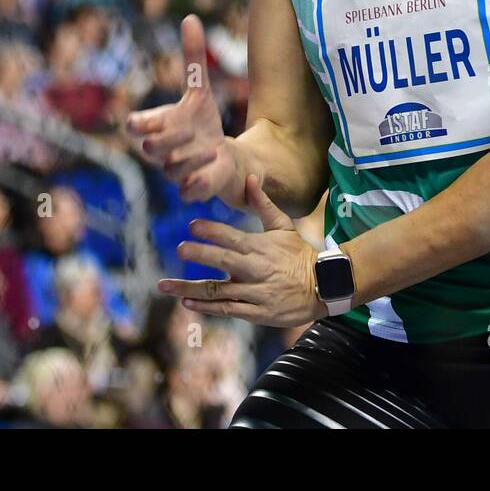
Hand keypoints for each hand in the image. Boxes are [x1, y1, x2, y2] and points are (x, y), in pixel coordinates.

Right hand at [126, 15, 244, 206]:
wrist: (223, 159)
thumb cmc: (203, 123)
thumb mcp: (200, 91)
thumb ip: (193, 58)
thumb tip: (190, 18)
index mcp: (159, 126)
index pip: (137, 126)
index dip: (139, 123)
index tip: (145, 119)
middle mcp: (163, 151)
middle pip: (151, 148)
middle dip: (166, 139)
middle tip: (188, 130)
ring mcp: (176, 172)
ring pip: (172, 169)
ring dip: (191, 158)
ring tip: (211, 150)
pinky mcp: (193, 191)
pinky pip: (188, 192)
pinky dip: (197, 184)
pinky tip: (210, 172)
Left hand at [158, 174, 327, 327]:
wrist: (323, 286)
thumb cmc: (298, 254)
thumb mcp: (283, 226)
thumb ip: (263, 204)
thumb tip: (249, 178)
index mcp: (259, 247)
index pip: (232, 236)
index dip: (212, 230)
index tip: (192, 225)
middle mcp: (255, 269)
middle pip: (222, 261)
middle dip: (200, 254)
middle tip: (180, 248)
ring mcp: (255, 292)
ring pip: (217, 290)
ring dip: (189, 287)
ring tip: (165, 284)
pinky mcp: (256, 312)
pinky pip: (227, 309)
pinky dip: (206, 307)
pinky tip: (187, 302)